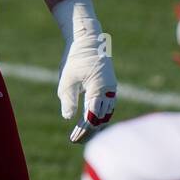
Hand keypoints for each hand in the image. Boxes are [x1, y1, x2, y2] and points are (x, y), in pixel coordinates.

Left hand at [53, 0, 118, 143]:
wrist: (88, 39)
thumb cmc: (75, 57)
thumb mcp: (67, 79)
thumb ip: (68, 100)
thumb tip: (68, 118)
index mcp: (98, 89)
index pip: (93, 117)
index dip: (84, 130)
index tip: (73, 139)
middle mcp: (109, 91)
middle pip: (102, 118)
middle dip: (90, 131)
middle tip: (76, 140)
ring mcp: (111, 88)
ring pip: (107, 113)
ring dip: (96, 125)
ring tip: (82, 133)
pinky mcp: (110, 86)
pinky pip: (108, 105)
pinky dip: (100, 115)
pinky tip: (90, 120)